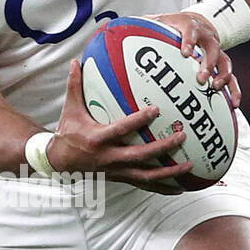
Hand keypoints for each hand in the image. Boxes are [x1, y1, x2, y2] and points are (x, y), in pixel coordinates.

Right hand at [47, 60, 193, 193]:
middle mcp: (109, 158)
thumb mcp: (70, 110)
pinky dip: (162, 187)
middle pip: (140, 155)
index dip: (139, 120)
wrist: (60, 162)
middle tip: (182, 136)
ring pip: (146, 175)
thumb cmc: (67, 132)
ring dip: (169, 172)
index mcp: (98, 139)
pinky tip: (180, 187)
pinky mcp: (120, 178)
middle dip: (162, 148)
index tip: (156, 110)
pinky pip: (144, 185)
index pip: (122, 129)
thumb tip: (76, 61)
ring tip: (189, 165)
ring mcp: (116, 171)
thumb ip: (75, 86)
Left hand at [143, 11, 240, 107]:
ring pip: (225, 62)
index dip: (189, 41)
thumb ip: (143, 25)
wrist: (196, 22)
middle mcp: (207, 37)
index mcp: (190, 26)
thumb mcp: (158, 21)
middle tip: (201, 78)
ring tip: (214, 88)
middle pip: (212, 48)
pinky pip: (232, 77)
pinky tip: (233, 104)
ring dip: (222, 76)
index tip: (185, 52)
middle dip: (208, 63)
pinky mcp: (221, 64)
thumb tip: (117, 27)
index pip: (191, 31)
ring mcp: (217, 51)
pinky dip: (234, 90)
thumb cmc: (173, 26)